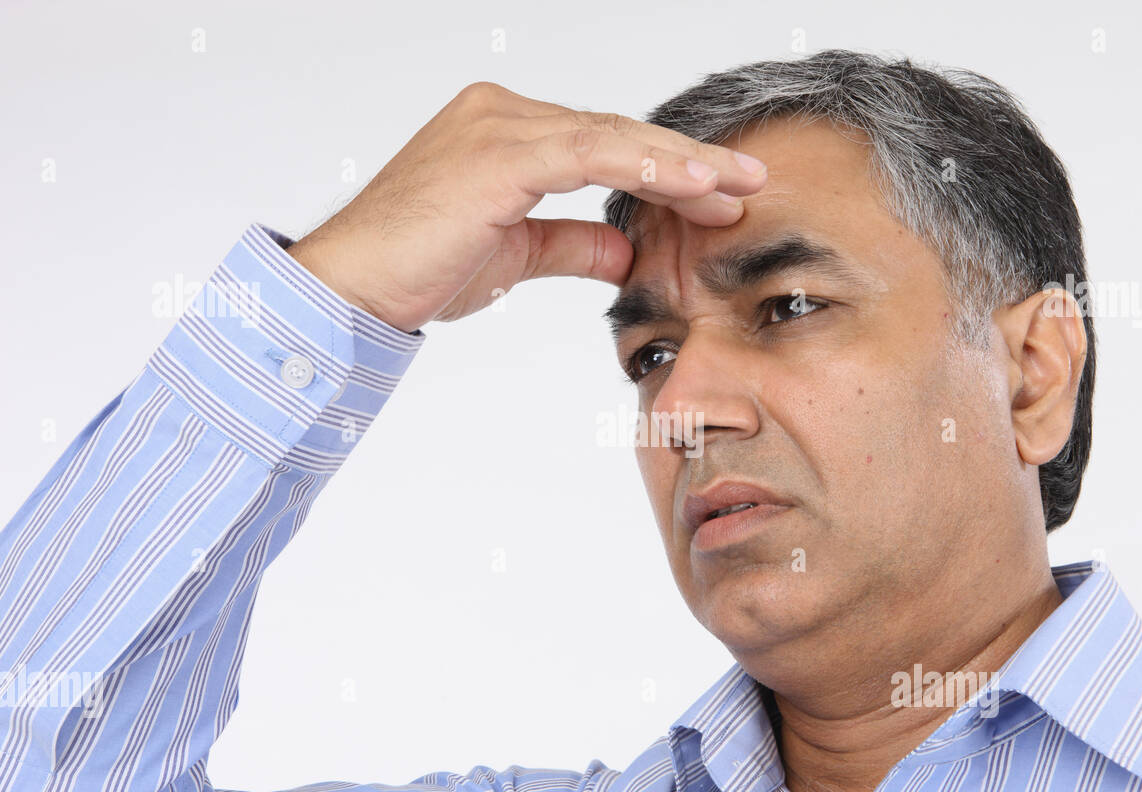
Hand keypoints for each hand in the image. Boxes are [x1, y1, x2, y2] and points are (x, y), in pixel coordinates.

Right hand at [286, 81, 767, 332]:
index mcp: (505, 133)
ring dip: (679, 164)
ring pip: (612, 138)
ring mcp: (499, 127)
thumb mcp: (514, 255)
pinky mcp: (498, 153)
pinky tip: (688, 184)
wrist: (353, 286)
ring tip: (735, 185)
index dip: (664, 170)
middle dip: (687, 163)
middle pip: (616, 134)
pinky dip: (642, 168)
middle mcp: (502, 115)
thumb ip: (570, 246)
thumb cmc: (418, 268)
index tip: (718, 194)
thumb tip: (623, 253)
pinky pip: (588, 154)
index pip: (604, 145)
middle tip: (747, 181)